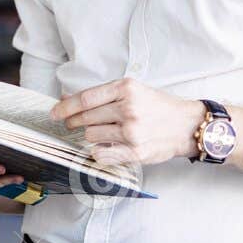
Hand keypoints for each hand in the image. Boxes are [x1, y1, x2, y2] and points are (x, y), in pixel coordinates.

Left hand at [50, 78, 203, 166]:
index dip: (64, 107)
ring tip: (103, 132)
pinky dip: (97, 151)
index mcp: (126, 89)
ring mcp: (132, 132)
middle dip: (73, 122)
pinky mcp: (135, 151)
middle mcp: (128, 109)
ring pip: (91, 136)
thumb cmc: (158, 107)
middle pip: (85, 118)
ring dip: (90, 135)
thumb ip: (102, 95)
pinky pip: (101, 154)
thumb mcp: (133, 90)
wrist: (188, 125)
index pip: (85, 99)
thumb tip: (66, 98)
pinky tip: (105, 146)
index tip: (54, 112)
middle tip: (72, 124)